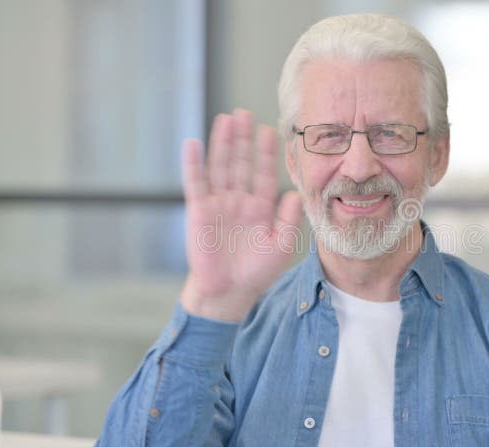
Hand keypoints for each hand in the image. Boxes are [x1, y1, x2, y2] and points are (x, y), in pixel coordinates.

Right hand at [180, 109, 301, 321]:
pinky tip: (193, 143)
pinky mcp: (198, 211)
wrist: (229, 292)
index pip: (264, 173)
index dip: (266, 153)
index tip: (270, 130)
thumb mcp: (280, 245)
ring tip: (226, 119)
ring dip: (222, 143)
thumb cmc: (257, 272)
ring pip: (220, 166)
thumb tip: (294, 193)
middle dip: (243, 139)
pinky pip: (196, 183)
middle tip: (245, 112)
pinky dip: (193, 163)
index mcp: (260, 207)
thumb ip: (288, 219)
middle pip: (240, 163)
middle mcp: (239, 200)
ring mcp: (218, 203)